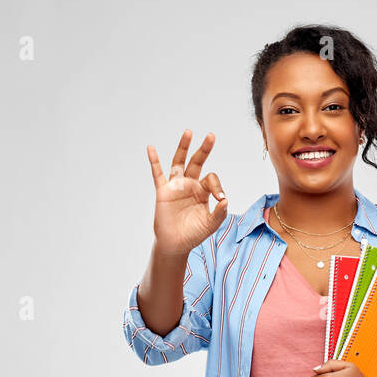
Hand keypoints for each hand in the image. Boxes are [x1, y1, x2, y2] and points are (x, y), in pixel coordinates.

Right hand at [147, 130, 227, 257]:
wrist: (176, 244)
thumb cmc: (194, 234)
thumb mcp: (211, 224)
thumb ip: (219, 213)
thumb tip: (225, 199)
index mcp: (203, 191)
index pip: (211, 179)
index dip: (217, 186)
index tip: (220, 198)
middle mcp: (190, 185)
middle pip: (197, 162)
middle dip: (204, 149)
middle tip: (211, 136)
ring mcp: (176, 186)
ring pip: (179, 162)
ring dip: (183, 147)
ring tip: (189, 132)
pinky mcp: (163, 191)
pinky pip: (157, 174)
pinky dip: (154, 161)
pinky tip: (151, 148)